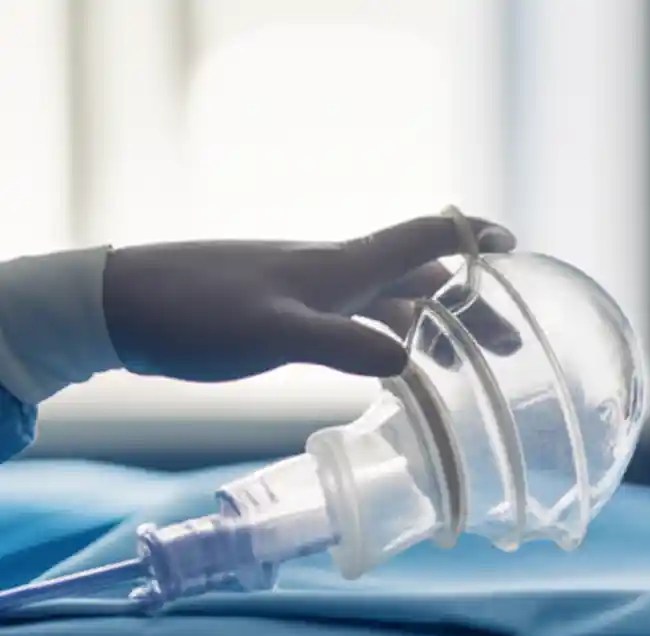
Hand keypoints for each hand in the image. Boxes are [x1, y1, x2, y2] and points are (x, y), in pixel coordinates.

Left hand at [103, 215, 518, 380]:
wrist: (125, 306)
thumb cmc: (197, 312)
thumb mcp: (272, 332)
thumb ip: (339, 344)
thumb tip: (408, 361)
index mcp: (343, 266)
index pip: (425, 239)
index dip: (473, 240)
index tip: (516, 250)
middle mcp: (338, 273)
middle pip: (422, 281)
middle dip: (469, 308)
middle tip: (507, 347)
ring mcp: (314, 294)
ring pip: (392, 307)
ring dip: (433, 332)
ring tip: (463, 370)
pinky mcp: (290, 316)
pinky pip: (360, 325)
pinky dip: (390, 346)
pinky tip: (391, 373)